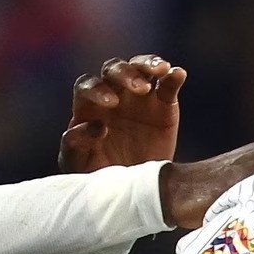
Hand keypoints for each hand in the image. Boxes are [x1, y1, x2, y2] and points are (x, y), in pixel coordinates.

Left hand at [59, 54, 186, 172]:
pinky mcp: (164, 103)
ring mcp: (139, 96)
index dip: (97, 90)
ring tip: (161, 70)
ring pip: (140, 67)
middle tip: (138, 89)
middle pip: (113, 69)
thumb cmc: (100, 176)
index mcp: (88, 106)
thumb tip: (94, 125)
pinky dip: (174, 76)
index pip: (87, 86)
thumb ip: (75, 145)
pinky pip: (168, 84)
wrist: (135, 189)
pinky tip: (178, 74)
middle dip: (125, 74)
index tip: (111, 104)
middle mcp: (113, 94)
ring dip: (148, 64)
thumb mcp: (80, 166)